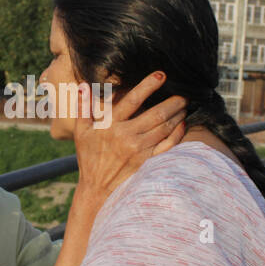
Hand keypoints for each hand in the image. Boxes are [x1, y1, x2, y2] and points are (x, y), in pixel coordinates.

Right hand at [71, 71, 186, 202]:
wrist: (97, 190)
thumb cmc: (89, 158)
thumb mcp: (81, 133)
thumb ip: (83, 108)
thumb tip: (84, 86)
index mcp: (110, 126)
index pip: (132, 100)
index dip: (148, 85)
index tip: (161, 75)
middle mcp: (126, 137)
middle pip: (156, 114)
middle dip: (173, 102)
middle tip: (183, 93)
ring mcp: (139, 151)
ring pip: (165, 128)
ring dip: (177, 115)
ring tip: (183, 106)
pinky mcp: (147, 163)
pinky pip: (167, 146)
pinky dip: (177, 134)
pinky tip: (182, 124)